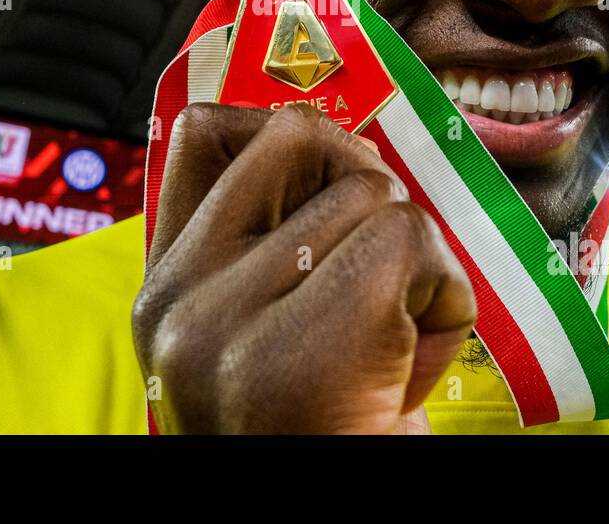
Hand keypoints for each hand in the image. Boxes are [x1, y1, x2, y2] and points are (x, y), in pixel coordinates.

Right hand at [132, 103, 475, 433]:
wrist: (325, 512)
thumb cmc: (322, 431)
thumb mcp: (267, 328)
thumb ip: (272, 242)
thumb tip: (341, 142)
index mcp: (165, 288)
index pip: (200, 132)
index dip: (280, 123)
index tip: (330, 158)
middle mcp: (178, 301)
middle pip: (297, 137)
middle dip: (366, 181)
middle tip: (382, 256)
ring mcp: (229, 324)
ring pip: (372, 195)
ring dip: (416, 261)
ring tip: (392, 337)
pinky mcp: (302, 345)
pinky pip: (410, 243)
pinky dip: (443, 294)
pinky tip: (413, 358)